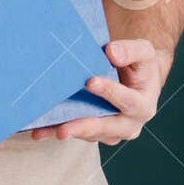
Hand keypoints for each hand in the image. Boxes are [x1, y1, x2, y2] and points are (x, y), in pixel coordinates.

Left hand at [30, 38, 165, 144]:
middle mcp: (129, 125)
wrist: (138, 78)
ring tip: (43, 132)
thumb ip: (131, 50)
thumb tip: (111, 52)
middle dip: (84, 126)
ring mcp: (111, 132)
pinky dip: (57, 131)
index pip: (128, 101)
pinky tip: (40, 131)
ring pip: (88, 133)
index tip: (91, 82)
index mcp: (143, 106)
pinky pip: (76, 133)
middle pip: (107, 127)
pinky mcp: (95, 134)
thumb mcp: (143, 52)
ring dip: (66, 131)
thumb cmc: (140, 64)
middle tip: (64, 130)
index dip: (110, 92)